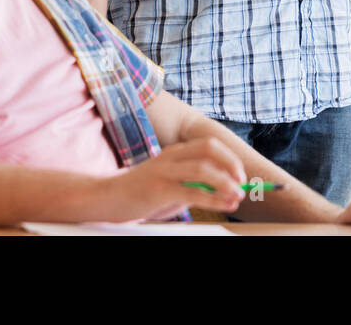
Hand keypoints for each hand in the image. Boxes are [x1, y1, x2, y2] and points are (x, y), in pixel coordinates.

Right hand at [102, 138, 247, 221]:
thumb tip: (227, 190)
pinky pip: (193, 191)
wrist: (108, 197)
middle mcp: (170, 156)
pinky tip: (225, 204)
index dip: (229, 158)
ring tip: (237, 195)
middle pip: (209, 149)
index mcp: (175, 151)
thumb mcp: (171, 184)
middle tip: (242, 181)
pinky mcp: (159, 189)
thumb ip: (194, 184)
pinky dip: (214, 198)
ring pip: (203, 169)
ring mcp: (164, 171)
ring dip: (225, 182)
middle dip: (231, 164)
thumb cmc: (142, 192)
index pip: (208, 145)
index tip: (241, 175)